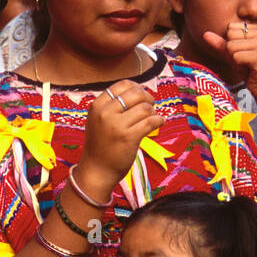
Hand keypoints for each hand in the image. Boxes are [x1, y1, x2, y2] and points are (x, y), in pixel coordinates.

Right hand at [78, 80, 163, 195]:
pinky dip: (159, 120)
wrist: (96, 172)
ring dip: (153, 111)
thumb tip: (138, 91)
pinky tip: (160, 123)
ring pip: (145, 108)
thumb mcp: (98, 121)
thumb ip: (112, 107)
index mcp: (97, 106)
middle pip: (135, 93)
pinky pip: (150, 122)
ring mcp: (117, 125)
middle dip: (147, 97)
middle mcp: (105, 113)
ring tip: (153, 118)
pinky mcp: (129, 137)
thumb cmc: (100, 146)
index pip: (122, 85)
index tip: (142, 96)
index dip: (136, 88)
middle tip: (151, 105)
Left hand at [203, 21, 256, 101]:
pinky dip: (238, 67)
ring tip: (246, 66)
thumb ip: (220, 44)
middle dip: (231, 52)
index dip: (231, 45)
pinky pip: (236, 57)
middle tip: (244, 62)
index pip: (230, 29)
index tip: (244, 55)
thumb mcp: (233, 55)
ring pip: (231, 47)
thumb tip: (204, 34)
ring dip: (235, 61)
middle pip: (230, 35)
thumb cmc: (250, 71)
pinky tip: (249, 71)